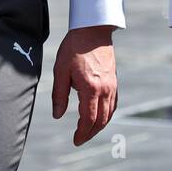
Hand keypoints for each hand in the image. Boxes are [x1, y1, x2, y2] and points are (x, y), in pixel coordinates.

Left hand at [52, 25, 116, 145]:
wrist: (93, 30)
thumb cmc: (74, 48)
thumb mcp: (61, 71)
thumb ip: (59, 95)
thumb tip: (58, 116)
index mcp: (90, 88)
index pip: (88, 119)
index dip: (82, 133)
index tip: (75, 140)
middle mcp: (104, 89)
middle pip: (101, 120)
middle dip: (91, 133)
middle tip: (80, 139)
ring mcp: (111, 85)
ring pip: (109, 113)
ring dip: (100, 126)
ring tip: (89, 131)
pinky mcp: (114, 80)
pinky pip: (114, 103)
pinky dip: (108, 114)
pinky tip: (100, 116)